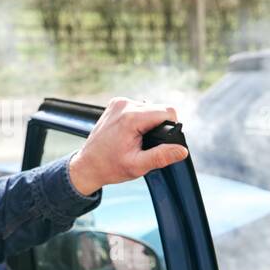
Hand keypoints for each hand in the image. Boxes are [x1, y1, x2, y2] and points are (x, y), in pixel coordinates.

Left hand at [67, 97, 189, 195]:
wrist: (87, 165)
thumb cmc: (110, 167)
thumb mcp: (138, 165)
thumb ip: (162, 156)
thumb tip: (182, 150)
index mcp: (131, 118)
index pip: (168, 111)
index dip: (171, 126)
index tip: (162, 141)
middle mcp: (124, 105)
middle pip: (159, 109)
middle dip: (159, 126)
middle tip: (146, 144)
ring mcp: (118, 102)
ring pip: (149, 107)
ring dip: (149, 122)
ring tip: (137, 139)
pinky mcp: (116, 103)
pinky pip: (138, 107)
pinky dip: (139, 119)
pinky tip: (130, 132)